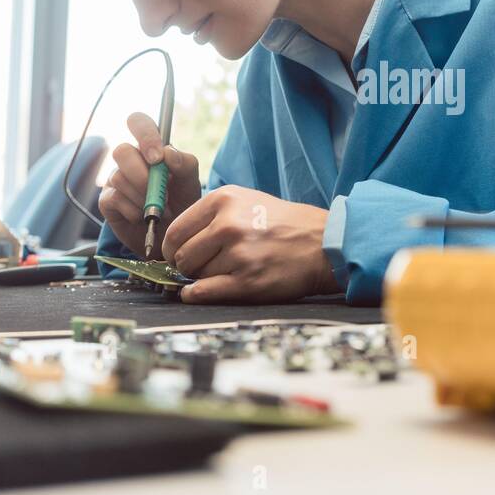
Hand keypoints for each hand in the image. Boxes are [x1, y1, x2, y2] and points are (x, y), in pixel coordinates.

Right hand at [99, 112, 201, 258]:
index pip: (138, 122)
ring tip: (159, 210)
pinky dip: (133, 210)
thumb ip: (185, 164)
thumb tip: (167, 153)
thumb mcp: (191, 184)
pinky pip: (114, 198)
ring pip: (119, 177)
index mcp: (151, 148)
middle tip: (160, 192)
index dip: (145, 134)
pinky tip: (142, 217)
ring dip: (143, 197)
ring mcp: (116, 179)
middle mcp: (130, 159)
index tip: (156, 158)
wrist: (171, 237)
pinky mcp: (107, 200)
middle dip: (142, 175)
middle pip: (121, 151)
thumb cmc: (182, 204)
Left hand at [161, 185, 339, 303]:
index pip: (175, 231)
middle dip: (188, 265)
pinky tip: (201, 292)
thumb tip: (174, 244)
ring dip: (204, 278)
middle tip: (204, 267)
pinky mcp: (248, 281)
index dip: (171, 248)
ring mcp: (238, 253)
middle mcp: (228, 224)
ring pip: (196, 275)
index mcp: (223, 200)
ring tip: (228, 270)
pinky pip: (205, 292)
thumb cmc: (283, 224)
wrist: (323, 243)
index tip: (177, 256)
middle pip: (182, 256)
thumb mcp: (245, 201)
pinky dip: (197, 295)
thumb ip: (210, 216)